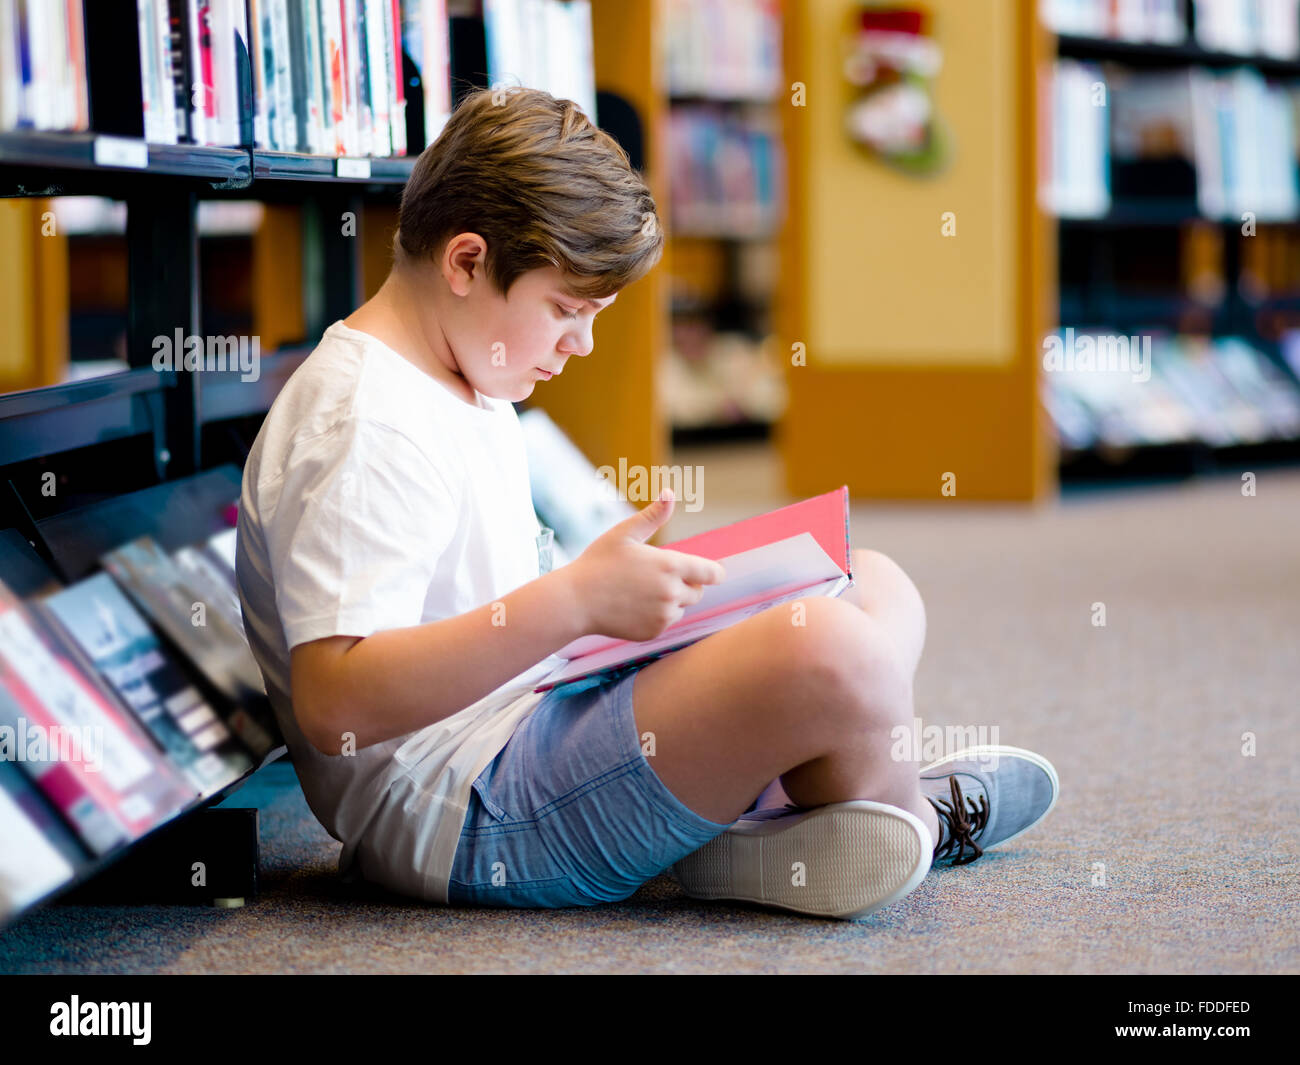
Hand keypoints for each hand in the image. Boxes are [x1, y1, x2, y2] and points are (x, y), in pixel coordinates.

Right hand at [565, 488, 726, 641]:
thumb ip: (652, 516)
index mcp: (670, 566)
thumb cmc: (597, 563)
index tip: (709, 571)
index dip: (713, 572)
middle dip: (685, 584)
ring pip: (682, 608)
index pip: (712, 574)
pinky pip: (666, 622)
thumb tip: (669, 493)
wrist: (575, 601)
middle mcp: (672, 593)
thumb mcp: (624, 534)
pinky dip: (656, 616)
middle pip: (698, 592)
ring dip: (671, 600)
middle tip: (656, 576)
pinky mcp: (654, 632)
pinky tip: (633, 606)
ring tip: (641, 591)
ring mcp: (664, 615)